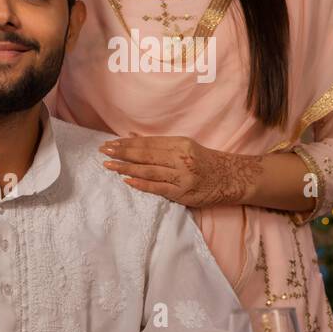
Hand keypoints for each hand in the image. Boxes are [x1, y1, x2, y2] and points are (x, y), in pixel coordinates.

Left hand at [99, 135, 262, 208]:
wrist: (228, 178)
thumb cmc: (203, 161)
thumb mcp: (184, 146)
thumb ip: (159, 144)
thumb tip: (132, 138)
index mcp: (180, 144)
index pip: (148, 143)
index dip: (127, 143)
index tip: (111, 143)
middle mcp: (181, 158)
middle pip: (146, 155)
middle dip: (122, 153)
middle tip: (104, 152)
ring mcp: (182, 176)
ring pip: (149, 171)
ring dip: (126, 168)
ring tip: (109, 166)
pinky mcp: (182, 193)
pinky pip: (158, 188)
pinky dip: (141, 184)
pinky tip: (127, 181)